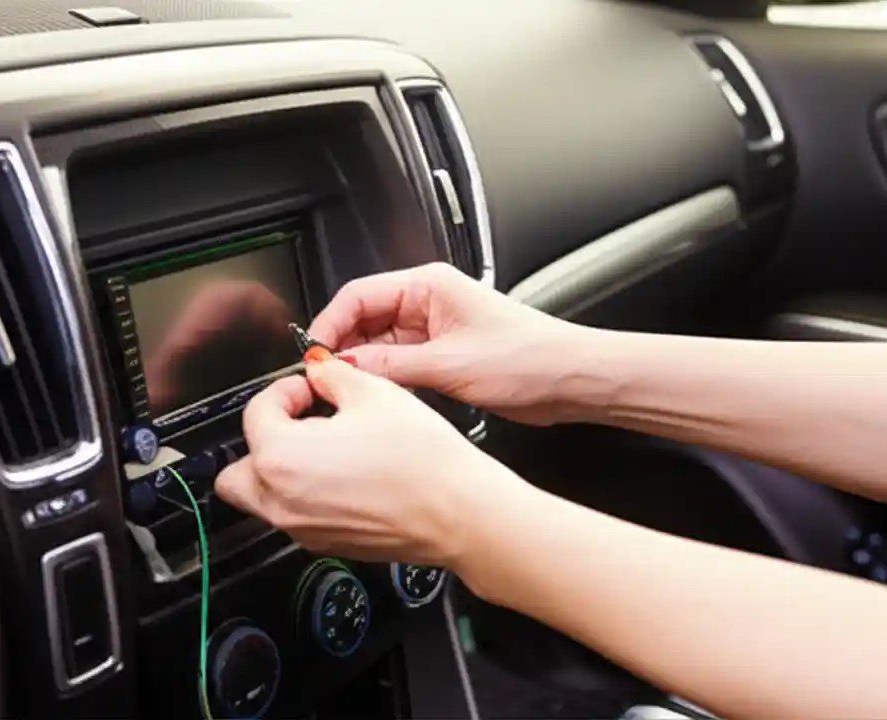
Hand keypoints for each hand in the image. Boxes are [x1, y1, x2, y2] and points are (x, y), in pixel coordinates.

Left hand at [214, 359, 507, 565]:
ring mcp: (301, 529)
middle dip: (265, 438)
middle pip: (238, 467)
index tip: (311, 388)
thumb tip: (319, 370)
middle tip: (301, 420)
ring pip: (261, 497)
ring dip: (279, 469)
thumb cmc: (422, 461)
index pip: (256, 412)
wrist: (458, 512)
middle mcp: (280, 501)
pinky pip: (293, 516)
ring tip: (324, 448)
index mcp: (281, 458)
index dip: (286, 391)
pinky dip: (305, 495)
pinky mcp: (324, 544)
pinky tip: (345, 475)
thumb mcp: (373, 393)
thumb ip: (331, 375)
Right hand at [309, 262, 595, 424]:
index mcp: (429, 286)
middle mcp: (429, 303)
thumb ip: (392, 364)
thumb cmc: (532, 358)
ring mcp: (434, 330)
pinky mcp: (442, 356)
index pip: (358, 294)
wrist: (572, 380)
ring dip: (365, 365)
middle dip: (343, 346)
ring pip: (379, 343)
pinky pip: (398, 363)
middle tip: (325, 376)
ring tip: (353, 389)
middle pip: (364, 318)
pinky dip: (385, 378)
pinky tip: (381, 395)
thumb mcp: (450, 364)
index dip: (330, 323)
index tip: (314, 351)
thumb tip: (348, 364)